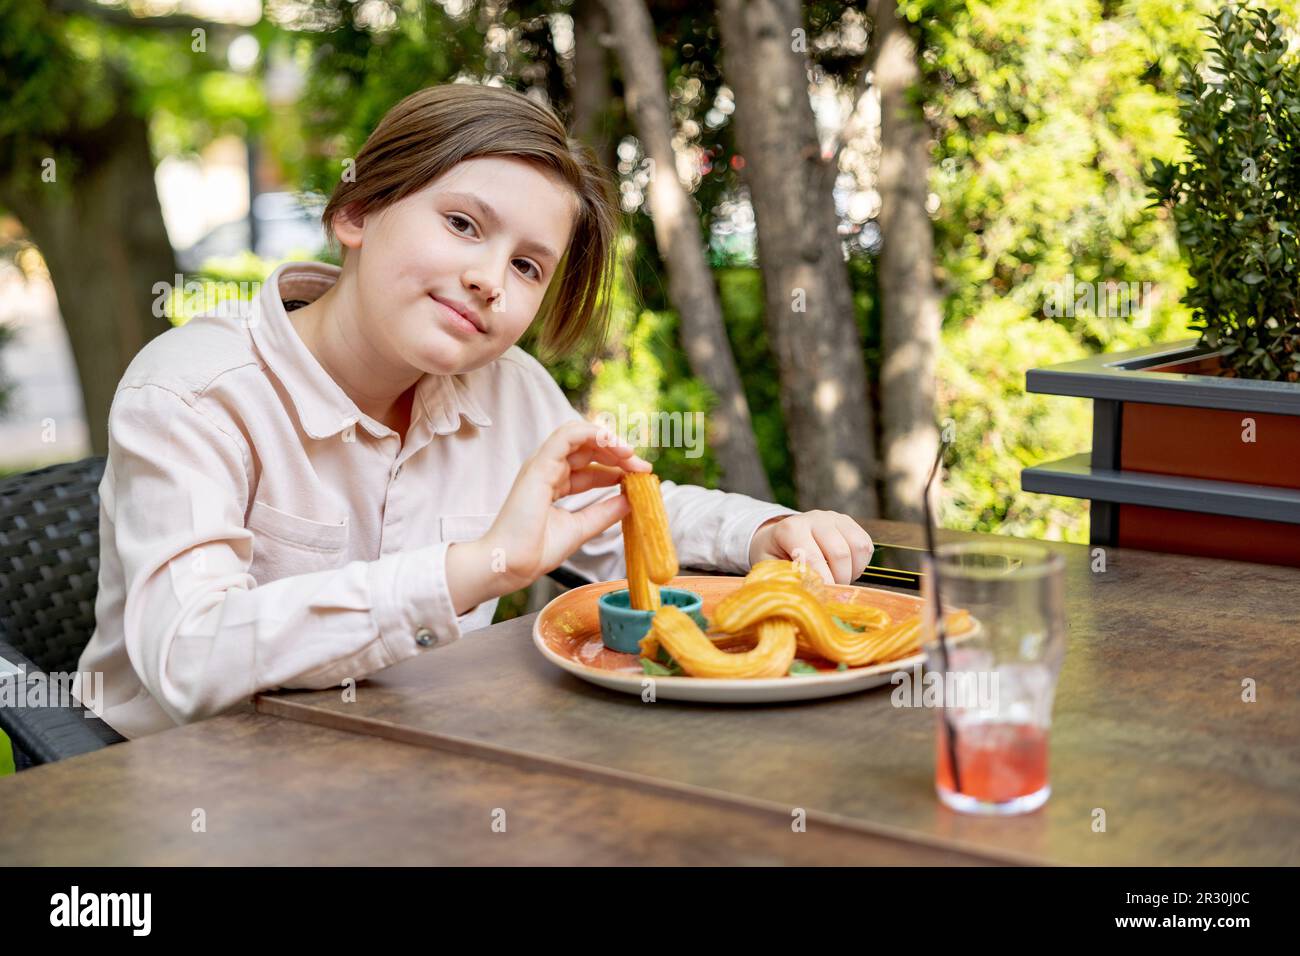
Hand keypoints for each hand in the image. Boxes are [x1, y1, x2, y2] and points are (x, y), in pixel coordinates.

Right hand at [448, 421, 651, 609]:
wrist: (512, 564)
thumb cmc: (536, 550)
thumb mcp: (581, 528)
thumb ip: (604, 513)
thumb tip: (630, 501)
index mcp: (553, 483)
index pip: (589, 466)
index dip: (617, 468)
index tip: (641, 477)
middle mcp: (547, 469)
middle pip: (588, 447)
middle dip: (618, 453)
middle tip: (643, 467)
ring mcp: (542, 464)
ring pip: (579, 435)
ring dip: (609, 441)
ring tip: (631, 456)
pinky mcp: (540, 464)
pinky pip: (568, 435)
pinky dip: (594, 435)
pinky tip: (616, 447)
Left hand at [747, 510, 873, 584]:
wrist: (779, 536)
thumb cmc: (774, 557)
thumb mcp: (770, 568)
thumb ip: (787, 579)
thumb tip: (808, 595)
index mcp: (791, 528)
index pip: (812, 556)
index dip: (821, 581)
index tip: (824, 598)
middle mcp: (815, 518)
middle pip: (840, 552)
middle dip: (839, 579)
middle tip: (830, 592)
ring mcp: (835, 518)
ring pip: (858, 547)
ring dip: (852, 571)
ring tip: (838, 580)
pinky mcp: (850, 523)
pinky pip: (866, 546)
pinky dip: (860, 565)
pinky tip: (845, 570)